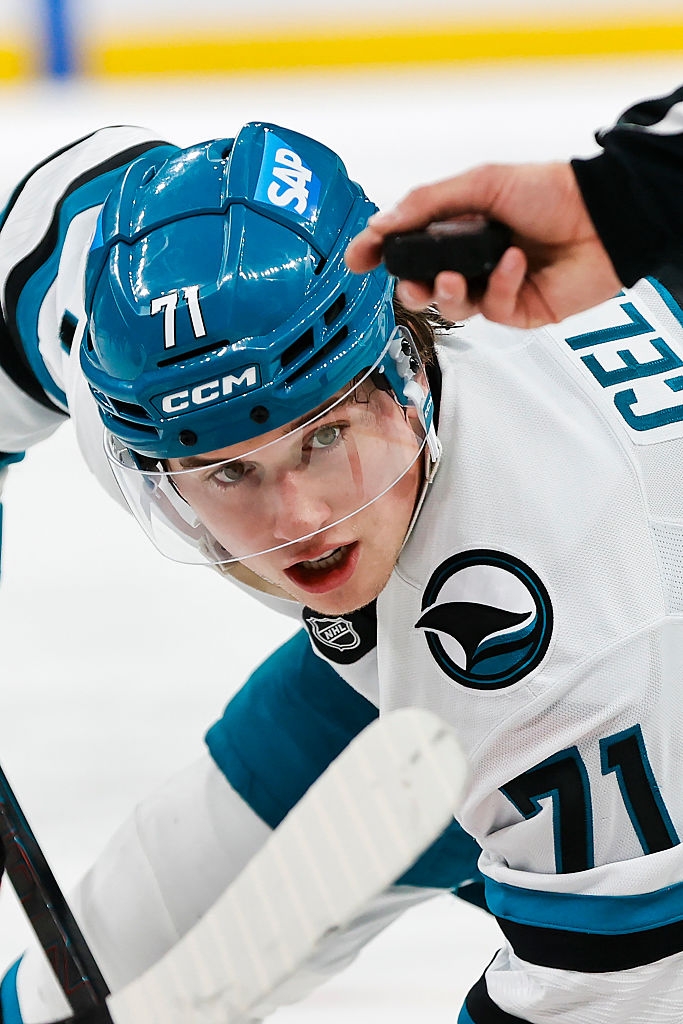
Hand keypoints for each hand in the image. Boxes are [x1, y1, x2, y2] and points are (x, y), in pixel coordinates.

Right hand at [345, 162, 621, 327]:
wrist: (604, 216)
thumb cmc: (551, 191)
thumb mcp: (482, 182)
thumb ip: (429, 202)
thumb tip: (383, 221)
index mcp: (457, 226)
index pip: (408, 245)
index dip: (379, 253)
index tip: (356, 259)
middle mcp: (471, 259)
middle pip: (423, 286)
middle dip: (410, 288)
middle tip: (411, 282)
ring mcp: (493, 286)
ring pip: (452, 306)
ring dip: (447, 293)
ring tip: (455, 275)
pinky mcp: (517, 310)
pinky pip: (492, 308)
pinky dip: (498, 285)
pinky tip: (515, 262)